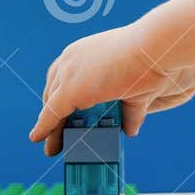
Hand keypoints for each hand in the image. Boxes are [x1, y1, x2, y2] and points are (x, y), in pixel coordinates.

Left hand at [27, 24, 194, 152]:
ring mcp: (68, 73)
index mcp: (84, 52)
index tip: (59, 113)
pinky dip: (44, 128)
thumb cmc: (151, 62)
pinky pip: (51, 114)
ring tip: (51, 144)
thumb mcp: (136, 88)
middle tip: (55, 132)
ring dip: (50, 126)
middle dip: (52, 113)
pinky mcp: (70, 90)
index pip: (63, 77)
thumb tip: (130, 131)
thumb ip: (130, 110)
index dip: (60, 97)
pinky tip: (40, 138)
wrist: (154, 50)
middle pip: (52, 91)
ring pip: (51, 104)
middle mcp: (70, 59)